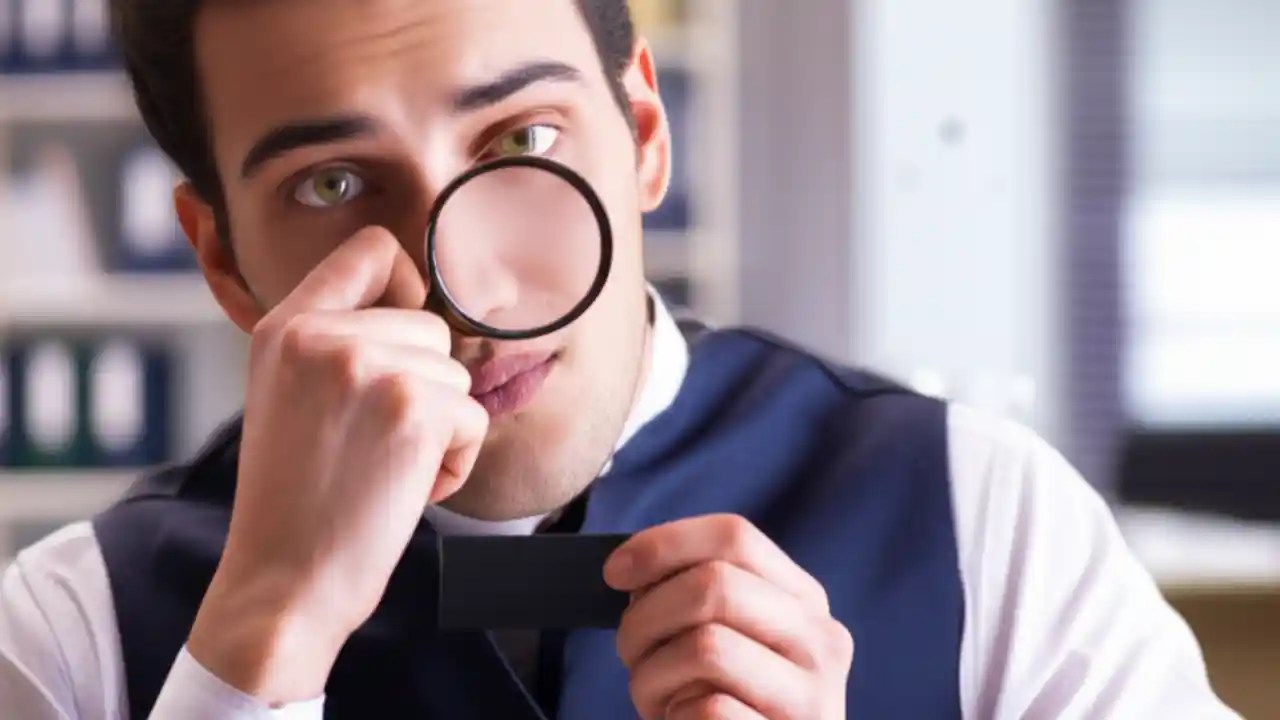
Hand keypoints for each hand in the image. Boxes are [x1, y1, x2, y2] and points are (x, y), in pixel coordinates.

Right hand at [187, 228, 488, 703]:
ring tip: (385, 468)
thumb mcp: (288, 396)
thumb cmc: (296, 502)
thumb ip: (336, 343)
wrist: (283, 583)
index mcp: (286, 326)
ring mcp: (368, 366)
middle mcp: (323, 335)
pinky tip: (406, 490)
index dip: (407, 287)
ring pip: (456, 371)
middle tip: (378, 442)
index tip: (403, 345)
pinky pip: (473, 416)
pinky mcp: (414, 407)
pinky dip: (456, 460)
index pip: (372, 250)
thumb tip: (422, 310)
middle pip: (431, 322)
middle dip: (425, 384)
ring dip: (441, 426)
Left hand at [604, 515, 853, 719]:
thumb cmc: (727, 703)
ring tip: (653, 696)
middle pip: (714, 585)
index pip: (734, 536)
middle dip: (648, 616)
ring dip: (652, 674)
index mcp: (803, 599)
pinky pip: (710, 709)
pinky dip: (676, 716)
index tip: (614, 572)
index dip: (664, 544)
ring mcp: (812, 695)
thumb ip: (697, 598)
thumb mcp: (724, 639)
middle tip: (628, 650)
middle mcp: (821, 639)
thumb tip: (635, 569)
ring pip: (707, 647)